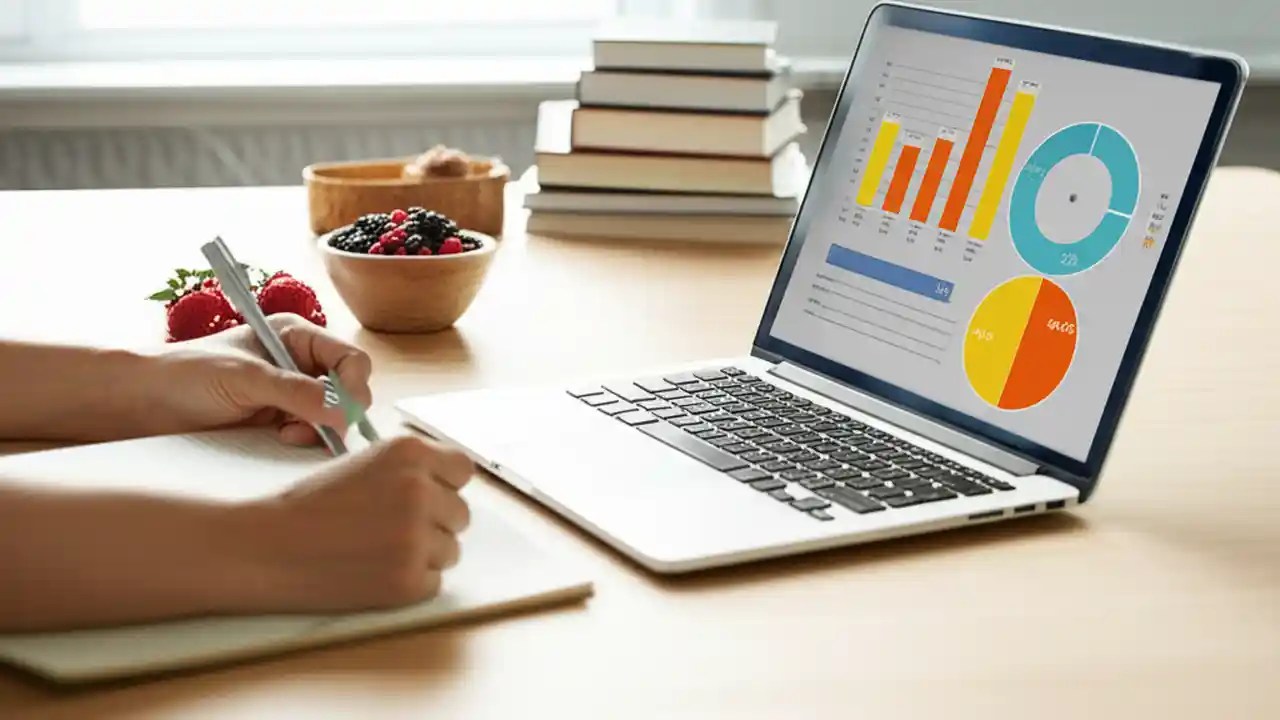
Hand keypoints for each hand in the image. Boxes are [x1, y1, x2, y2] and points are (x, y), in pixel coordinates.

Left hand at [152, 314, 372, 444]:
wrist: (139, 403)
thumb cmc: (185, 375)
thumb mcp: (245, 378)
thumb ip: (296, 393)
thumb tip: (344, 412)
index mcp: (296, 337)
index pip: (350, 359)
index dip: (353, 385)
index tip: (342, 412)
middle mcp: (298, 364)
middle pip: (348, 389)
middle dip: (336, 410)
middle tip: (311, 429)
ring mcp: (289, 395)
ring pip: (332, 416)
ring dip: (319, 429)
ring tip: (286, 435)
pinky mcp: (277, 423)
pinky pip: (311, 434)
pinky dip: (305, 441)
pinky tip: (280, 441)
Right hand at [233, 436, 473, 611]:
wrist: (264, 547)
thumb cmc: (308, 506)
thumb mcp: (363, 464)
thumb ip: (410, 470)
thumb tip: (449, 486)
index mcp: (409, 452)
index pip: (463, 470)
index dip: (444, 485)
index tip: (426, 496)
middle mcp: (420, 489)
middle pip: (460, 513)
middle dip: (434, 523)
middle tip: (389, 530)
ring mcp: (416, 536)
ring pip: (450, 550)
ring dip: (423, 554)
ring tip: (376, 551)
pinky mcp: (408, 580)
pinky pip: (434, 582)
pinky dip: (410, 583)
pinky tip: (373, 572)